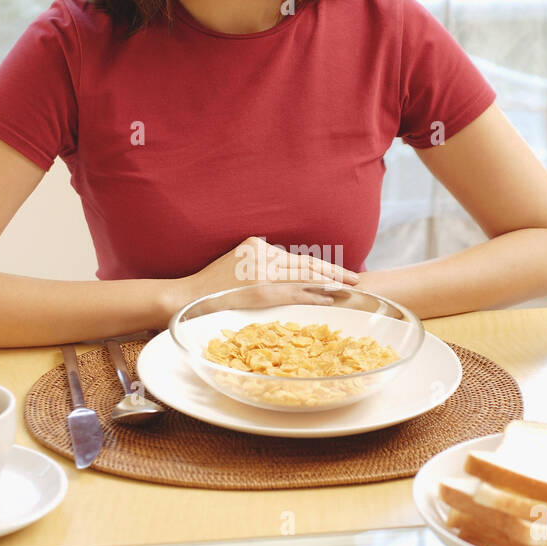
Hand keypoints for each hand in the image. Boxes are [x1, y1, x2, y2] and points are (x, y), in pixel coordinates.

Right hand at [164, 235, 359, 317]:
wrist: (191, 297)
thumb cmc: (213, 284)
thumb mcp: (236, 261)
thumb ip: (260, 261)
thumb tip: (284, 269)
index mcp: (257, 246)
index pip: (295, 257)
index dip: (320, 264)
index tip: (338, 271)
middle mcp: (263, 256)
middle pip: (305, 264)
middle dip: (333, 272)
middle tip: (355, 278)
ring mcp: (263, 273)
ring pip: (304, 277)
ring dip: (329, 284)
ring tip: (349, 288)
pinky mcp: (262, 291)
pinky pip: (294, 293)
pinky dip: (313, 296)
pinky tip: (329, 299)